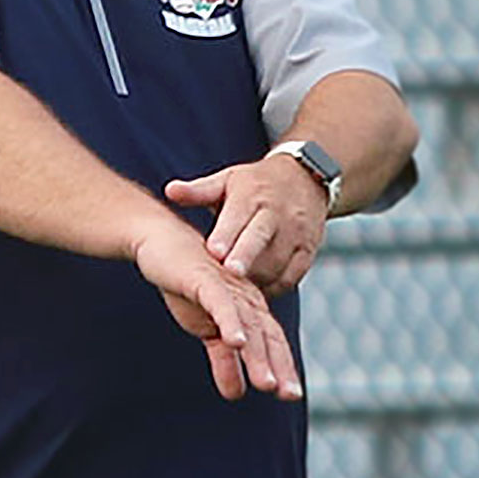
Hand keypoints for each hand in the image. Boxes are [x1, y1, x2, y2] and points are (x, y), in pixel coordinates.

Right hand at [133, 219, 302, 402]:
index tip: (292, 395)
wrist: (161, 240)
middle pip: (266, 335)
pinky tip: (236, 343)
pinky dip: (230, 323)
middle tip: (289, 394)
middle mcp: (245, 298)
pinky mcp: (205, 278)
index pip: (271, 341)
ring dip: (256, 355)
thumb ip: (223, 359)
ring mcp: (227, 287)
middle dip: (278, 366)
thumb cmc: (188, 284)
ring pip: (246, 324)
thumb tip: (236, 394)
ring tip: (266, 383)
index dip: (282, 367)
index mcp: (249, 310)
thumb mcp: (206, 328)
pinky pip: (220, 303)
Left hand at [165, 156, 327, 297]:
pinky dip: (273, 288)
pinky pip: (292, 276)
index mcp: (252, 195)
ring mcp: (296, 233)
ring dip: (255, 278)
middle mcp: (277, 213)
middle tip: (230, 273)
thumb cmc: (253, 185)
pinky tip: (253, 297)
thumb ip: (199, 191)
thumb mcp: (227, 181)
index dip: (227, 234)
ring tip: (233, 294)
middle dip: (246, 256)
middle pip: (261, 238)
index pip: (239, 215)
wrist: (304, 180)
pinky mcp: (308, 251)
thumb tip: (170, 190)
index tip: (214, 251)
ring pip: (277, 262)